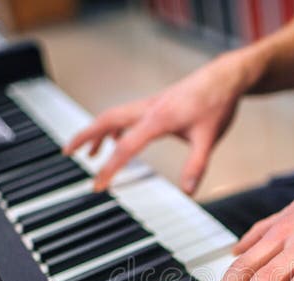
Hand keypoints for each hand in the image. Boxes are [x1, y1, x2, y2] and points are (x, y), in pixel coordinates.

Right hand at [64, 53, 248, 193]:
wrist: (226, 77)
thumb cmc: (217, 103)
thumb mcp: (209, 138)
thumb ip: (197, 165)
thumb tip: (188, 191)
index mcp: (158, 118)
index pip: (126, 146)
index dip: (110, 168)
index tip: (99, 186)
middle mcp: (149, 108)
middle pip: (106, 120)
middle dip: (84, 136)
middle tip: (66, 152)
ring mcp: (151, 104)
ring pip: (114, 115)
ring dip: (96, 131)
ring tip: (86, 153)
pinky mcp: (156, 103)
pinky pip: (126, 114)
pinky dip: (114, 127)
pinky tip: (116, 139)